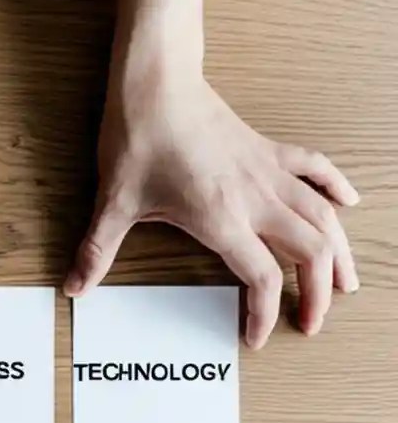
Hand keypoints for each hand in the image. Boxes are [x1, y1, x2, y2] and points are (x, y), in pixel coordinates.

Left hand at [66, 0, 358, 349]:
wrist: (155, 84)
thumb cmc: (137, 139)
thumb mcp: (112, 202)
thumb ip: (96, 250)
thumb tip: (73, 286)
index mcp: (221, 218)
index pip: (261, 278)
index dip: (264, 314)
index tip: (257, 338)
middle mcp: (256, 198)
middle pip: (309, 252)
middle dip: (317, 292)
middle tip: (311, 322)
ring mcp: (267, 171)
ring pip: (323, 216)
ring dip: (339, 252)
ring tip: (346, 283)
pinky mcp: (268, 149)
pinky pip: (317, 169)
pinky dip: (336, 188)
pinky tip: (349, 204)